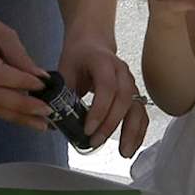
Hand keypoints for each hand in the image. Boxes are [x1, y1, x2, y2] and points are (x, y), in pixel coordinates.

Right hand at [0, 5, 53, 129]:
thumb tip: (40, 77)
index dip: (19, 81)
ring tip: (40, 122)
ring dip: (15, 116)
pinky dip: (4, 113)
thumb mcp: (0, 31)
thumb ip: (19, 54)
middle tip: (46, 111)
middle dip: (21, 106)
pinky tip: (23, 117)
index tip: (42, 85)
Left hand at [58, 38, 148, 157]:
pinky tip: (131, 146)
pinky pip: (141, 113)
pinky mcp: (134, 93)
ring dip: (132, 131)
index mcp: (102, 61)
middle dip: (111, 124)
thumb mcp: (65, 71)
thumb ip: (62, 95)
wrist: (92, 42)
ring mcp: (130, 82)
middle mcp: (121, 71)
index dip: (99, 110)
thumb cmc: (77, 57)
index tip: (88, 129)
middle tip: (96, 142)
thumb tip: (54, 123)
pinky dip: (138, 131)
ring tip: (123, 152)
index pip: (106, 87)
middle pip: (124, 99)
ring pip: (137, 107)